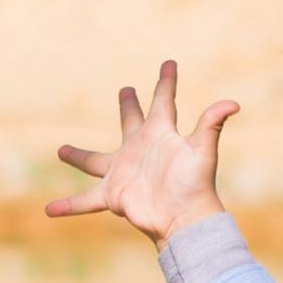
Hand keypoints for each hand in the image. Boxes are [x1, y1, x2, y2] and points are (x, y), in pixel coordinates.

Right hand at [48, 61, 237, 241]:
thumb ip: (211, 124)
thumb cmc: (194, 184)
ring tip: (61, 149)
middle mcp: (140, 150)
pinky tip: (49, 210)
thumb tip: (233, 103)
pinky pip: (85, 200)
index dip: (166, 82)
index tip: (169, 63)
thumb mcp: (202, 151)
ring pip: (95, 161)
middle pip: (130, 123)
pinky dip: (68, 206)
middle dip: (128, 106)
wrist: (183, 219)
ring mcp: (123, 173)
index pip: (164, 101)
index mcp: (161, 134)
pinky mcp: (112, 195)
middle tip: (126, 89)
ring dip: (79, 156)